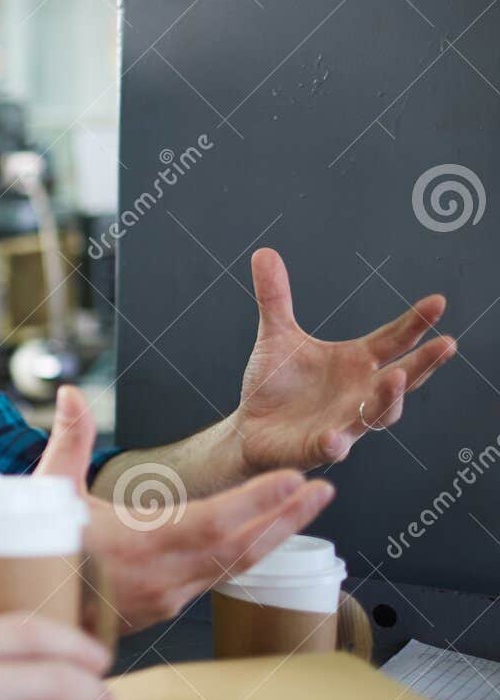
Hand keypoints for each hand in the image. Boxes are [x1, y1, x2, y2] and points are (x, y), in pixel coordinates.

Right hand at [37, 386, 335, 631]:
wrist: (26, 617)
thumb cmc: (35, 556)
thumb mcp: (48, 493)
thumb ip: (68, 440)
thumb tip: (72, 393)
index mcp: (137, 545)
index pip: (213, 522)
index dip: (257, 501)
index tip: (293, 480)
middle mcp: (161, 577)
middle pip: (240, 548)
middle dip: (286, 517)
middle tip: (322, 491)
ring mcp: (166, 598)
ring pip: (234, 567)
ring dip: (272, 536)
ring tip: (303, 509)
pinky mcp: (164, 609)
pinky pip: (216, 579)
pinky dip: (244, 555)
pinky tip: (259, 537)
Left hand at [235, 248, 455, 471]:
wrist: (251, 427)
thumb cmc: (276, 384)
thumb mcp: (276, 336)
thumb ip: (275, 298)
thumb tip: (264, 252)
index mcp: (357, 362)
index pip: (394, 339)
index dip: (416, 322)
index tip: (438, 301)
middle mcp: (360, 392)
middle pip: (403, 378)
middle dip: (425, 362)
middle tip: (447, 344)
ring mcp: (344, 421)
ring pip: (378, 414)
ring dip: (390, 398)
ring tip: (397, 376)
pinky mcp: (319, 446)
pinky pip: (333, 447)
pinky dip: (335, 442)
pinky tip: (334, 438)